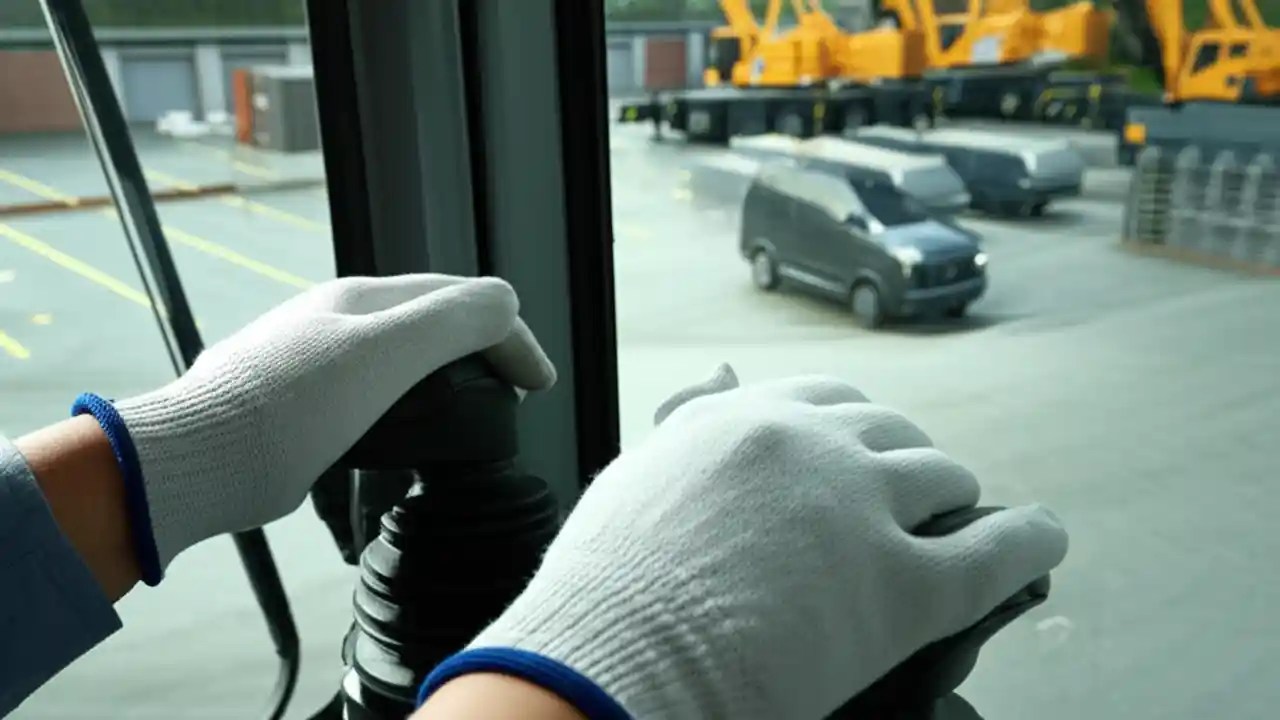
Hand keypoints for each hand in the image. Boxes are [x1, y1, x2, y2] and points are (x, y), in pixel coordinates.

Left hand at [97, 274, 554, 575]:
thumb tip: (508, 305)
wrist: (195, 460)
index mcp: (363, 298)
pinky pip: (368, 392)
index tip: (540, 385)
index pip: (461, 298)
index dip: (511, 335)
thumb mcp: (389, 351)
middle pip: (432, 321)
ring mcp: (311, 360)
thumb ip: (457, 318)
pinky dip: (405, 406)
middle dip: (483, 350)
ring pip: (400, 357)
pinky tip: (402, 438)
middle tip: (513, 397)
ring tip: (469, 419)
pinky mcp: (294, 405)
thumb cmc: (294, 407)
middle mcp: (336, 318)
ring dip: (446, 379)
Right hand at [467, 364, 1066, 718]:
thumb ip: (684, 439)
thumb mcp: (633, 485)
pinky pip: (995, 549)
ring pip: (944, 479)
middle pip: (893, 433)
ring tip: (969, 521)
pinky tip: (1043, 540)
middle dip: (905, 465)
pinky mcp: (902, 585)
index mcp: (741, 419)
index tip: (864, 454)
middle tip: (908, 502)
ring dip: (955, 499)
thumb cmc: (604, 593)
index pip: (826, 401)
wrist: (614, 660)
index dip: (855, 432)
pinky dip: (1028, 541)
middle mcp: (808, 444)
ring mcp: (861, 508)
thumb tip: (715, 395)